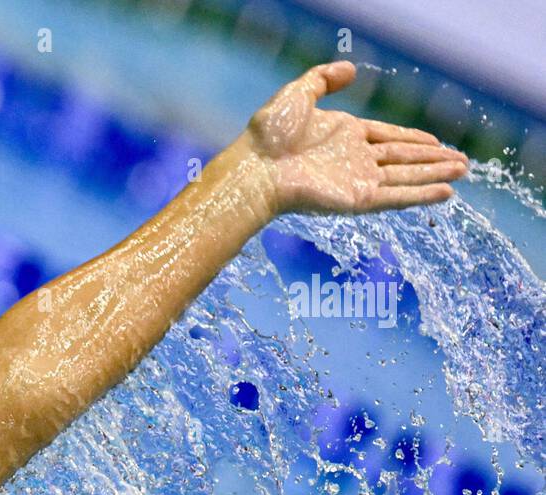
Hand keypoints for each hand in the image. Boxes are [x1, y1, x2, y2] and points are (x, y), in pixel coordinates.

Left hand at [244, 61, 467, 215]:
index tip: (437, 142)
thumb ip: (324, 79)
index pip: (389, 138)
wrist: (256, 168)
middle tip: (462, 162)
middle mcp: (356, 160)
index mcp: (345, 136)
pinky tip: (446, 193)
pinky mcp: (358, 199)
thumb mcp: (298, 94)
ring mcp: (358, 180)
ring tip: (463, 172)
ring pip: (407, 177)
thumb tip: (351, 69)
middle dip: (433, 160)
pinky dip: (421, 195)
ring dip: (435, 175)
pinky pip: (397, 196)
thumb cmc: (270, 134)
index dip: (414, 140)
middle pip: (404, 159)